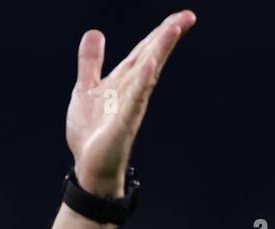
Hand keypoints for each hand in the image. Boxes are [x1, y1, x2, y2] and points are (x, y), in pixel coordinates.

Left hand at [66, 10, 195, 195]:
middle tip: (187, 16)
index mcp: (124, 80)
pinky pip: (134, 102)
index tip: (182, 15)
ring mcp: (129, 107)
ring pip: (147, 75)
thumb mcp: (86, 88)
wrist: (88, 165)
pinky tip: (149, 67)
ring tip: (172, 29)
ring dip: (159, 52)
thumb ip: (91, 62)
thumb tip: (94, 31)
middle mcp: (131, 90)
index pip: (144, 51)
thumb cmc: (92, 130)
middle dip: (166, 37)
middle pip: (150, 58)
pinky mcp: (122, 125)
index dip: (160, 33)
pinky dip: (141, 84)